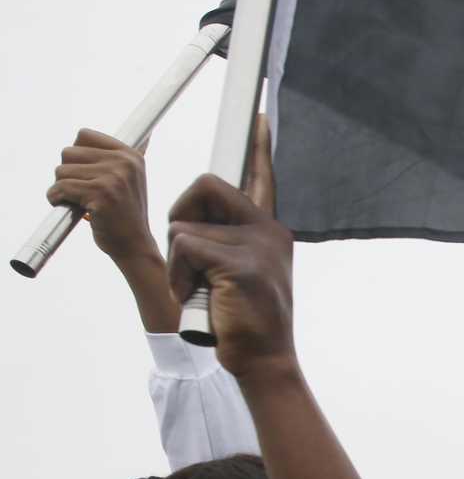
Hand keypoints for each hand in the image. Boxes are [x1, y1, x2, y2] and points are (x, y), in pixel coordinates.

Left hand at [49, 129, 158, 264]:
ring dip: (62, 189)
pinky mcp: (100, 194)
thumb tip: (135, 136)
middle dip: (68, 174)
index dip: (77, 157)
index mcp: (130, 155)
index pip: (83, 135)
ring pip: (60, 170)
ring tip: (81, 203)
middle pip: (67, 152)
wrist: (136, 247)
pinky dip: (57, 200)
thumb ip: (120, 159)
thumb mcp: (130, 181)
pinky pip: (60, 188)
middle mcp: (124, 163)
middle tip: (84, 192)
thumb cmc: (125, 216)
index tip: (88, 176)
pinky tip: (72, 210)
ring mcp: (113, 178)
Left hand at [164, 127, 294, 380]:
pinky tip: (200, 298)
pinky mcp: (240, 262)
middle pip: (207, 186)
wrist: (265, 362)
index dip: (260, 147)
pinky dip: (179, 275)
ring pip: (185, 224)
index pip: (264, 179)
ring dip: (178, 262)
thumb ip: (230, 245)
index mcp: (270, 231)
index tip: (260, 116)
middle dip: (182, 217)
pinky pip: (184, 247)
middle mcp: (268, 231)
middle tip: (191, 261)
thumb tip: (189, 230)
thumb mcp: (245, 275)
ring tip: (202, 292)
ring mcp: (257, 245)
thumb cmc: (246, 323)